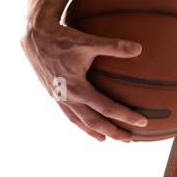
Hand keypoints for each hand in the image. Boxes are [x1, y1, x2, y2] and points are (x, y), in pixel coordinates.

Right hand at [20, 21, 148, 141]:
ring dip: (94, 131)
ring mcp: (59, 97)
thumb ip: (113, 46)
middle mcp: (67, 97)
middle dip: (112, 132)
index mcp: (77, 88)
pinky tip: (86, 121)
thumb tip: (139, 49)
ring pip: (79, 121)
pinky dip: (80, 122)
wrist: (34, 37)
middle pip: (93, 122)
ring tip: (107, 139)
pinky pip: (69, 113)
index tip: (142, 122)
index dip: (125, 116)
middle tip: (129, 139)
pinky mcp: (54, 93)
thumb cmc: (62, 38)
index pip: (106, 108)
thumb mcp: (88, 41)